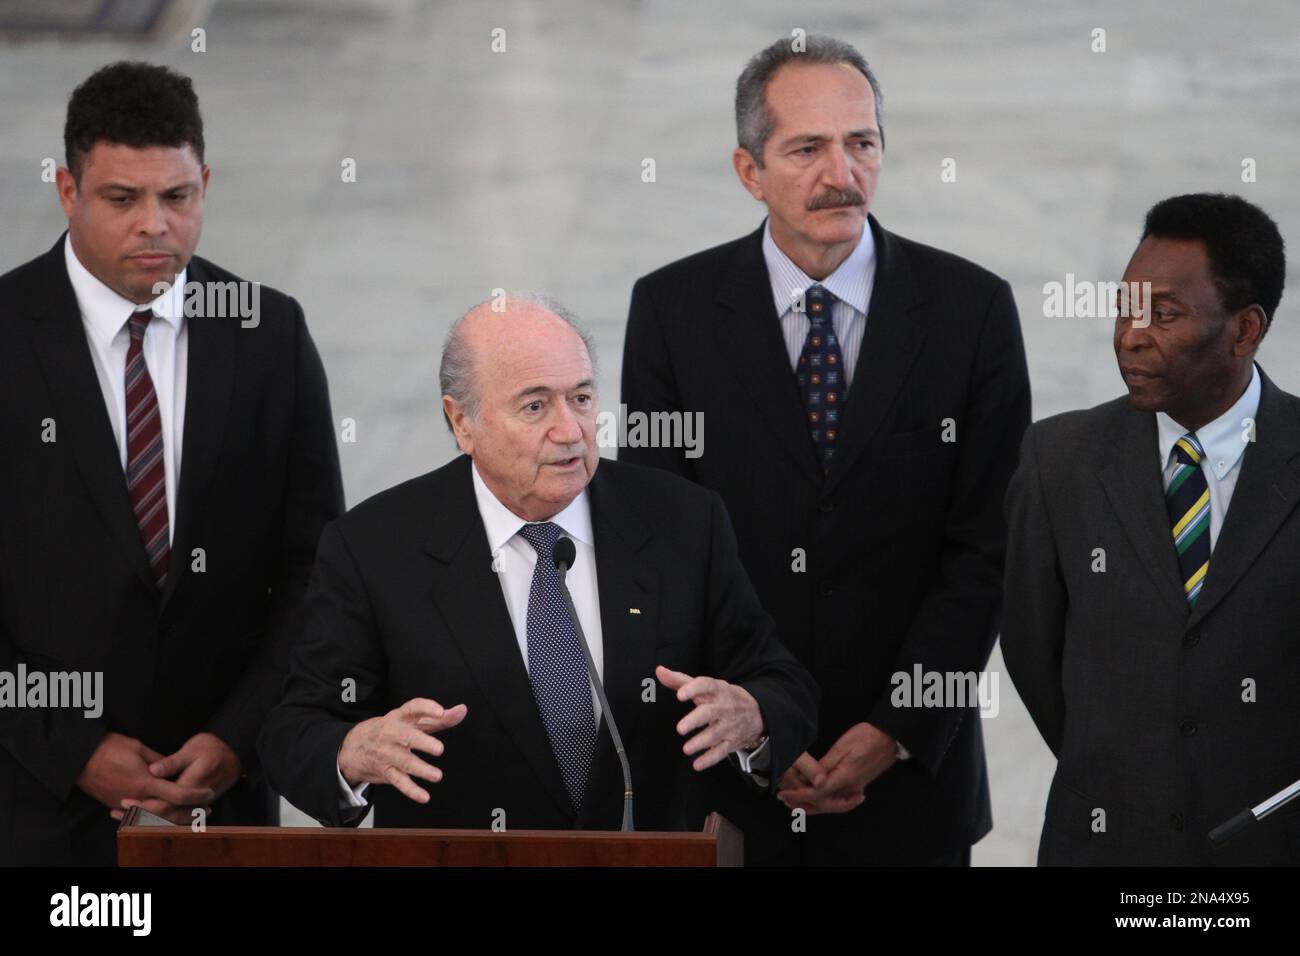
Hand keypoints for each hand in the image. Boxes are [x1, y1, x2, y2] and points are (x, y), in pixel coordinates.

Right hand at [77, 732, 215, 823]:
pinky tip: (166, 816)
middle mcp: (135, 798)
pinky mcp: (114, 805)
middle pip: (169, 812)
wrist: (77, 758)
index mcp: (145, 782)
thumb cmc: (108, 747)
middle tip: (207, 808)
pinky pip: (139, 817)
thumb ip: (159, 761)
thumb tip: (173, 769)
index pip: (177, 794)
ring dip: (174, 817)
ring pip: (154, 818)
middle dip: (190, 812)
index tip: (209, 793)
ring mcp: (123, 804)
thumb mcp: (139, 748)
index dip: (196, 795)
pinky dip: (155, 818)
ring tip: (191, 814)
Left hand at [111, 732, 244, 823]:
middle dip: (140, 814)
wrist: (234, 754)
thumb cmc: (212, 748)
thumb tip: (153, 769)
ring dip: (147, 818)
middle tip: (120, 810)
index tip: (125, 801)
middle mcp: (194, 800)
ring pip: (169, 818)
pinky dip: (158, 816)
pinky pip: (175, 815)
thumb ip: (172, 762)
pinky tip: (144, 812)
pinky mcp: (195, 804)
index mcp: (191, 786)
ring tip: (126, 813)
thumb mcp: (192, 749)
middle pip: (164, 815)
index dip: (143, 805)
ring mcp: (196, 804)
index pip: (163, 804)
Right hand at [337, 698, 467, 803]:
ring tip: (437, 776)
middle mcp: (393, 734)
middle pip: (407, 737)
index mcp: (401, 717)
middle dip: (423, 743)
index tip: (440, 712)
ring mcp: (388, 753)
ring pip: (404, 762)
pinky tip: (424, 797)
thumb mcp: (413, 721)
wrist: (356, 745)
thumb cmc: (394, 729)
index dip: (426, 708)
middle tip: (439, 749)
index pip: (413, 708)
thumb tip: (462, 711)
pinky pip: (399, 782)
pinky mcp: (386, 771)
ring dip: (421, 769)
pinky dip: (411, 790)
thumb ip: (440, 718)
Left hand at [656, 665, 763, 771]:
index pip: (706, 686)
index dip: (693, 689)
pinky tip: (697, 765)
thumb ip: (680, 680)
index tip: (679, 695)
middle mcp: (724, 707)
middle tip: (680, 728)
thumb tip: (659, 671)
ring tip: (686, 749)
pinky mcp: (731, 742)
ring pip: (715, 735)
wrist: (756, 712)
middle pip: (710, 713)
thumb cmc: (722, 697)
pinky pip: (721, 752)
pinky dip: (710, 759)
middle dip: (695, 720)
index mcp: (717, 690)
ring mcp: (729, 725)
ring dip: (701, 743)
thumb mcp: (706, 687)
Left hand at [777, 722, 897, 814]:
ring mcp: (855, 789)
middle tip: (783, 799)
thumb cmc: (866, 737)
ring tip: (794, 800)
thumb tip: (810, 780)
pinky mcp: (857, 786)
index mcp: (845, 778)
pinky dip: (824, 801)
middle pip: (823, 805)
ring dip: (811, 805)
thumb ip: (825, 766)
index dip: (798, 796)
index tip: (783, 794)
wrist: (889, 737)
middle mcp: (850, 788)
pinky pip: (837, 799)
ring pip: (830, 805)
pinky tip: (814, 797)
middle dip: (802, 804)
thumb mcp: (842, 747)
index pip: (816, 794)